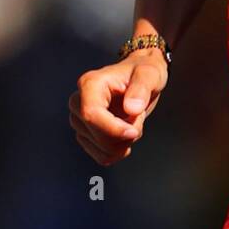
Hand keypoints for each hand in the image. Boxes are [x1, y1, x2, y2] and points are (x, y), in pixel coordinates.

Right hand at [68, 49, 168, 164]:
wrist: (140, 78)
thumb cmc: (143, 72)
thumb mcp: (149, 74)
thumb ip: (141, 89)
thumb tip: (131, 109)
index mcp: (90, 84)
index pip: (91, 114)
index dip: (113, 129)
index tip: (134, 131)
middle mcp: (79, 102)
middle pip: (96, 135)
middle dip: (124, 136)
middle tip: (138, 117)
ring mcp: (80, 120)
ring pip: (100, 148)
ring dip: (124, 142)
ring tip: (132, 121)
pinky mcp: (86, 133)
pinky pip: (101, 155)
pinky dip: (118, 151)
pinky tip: (127, 137)